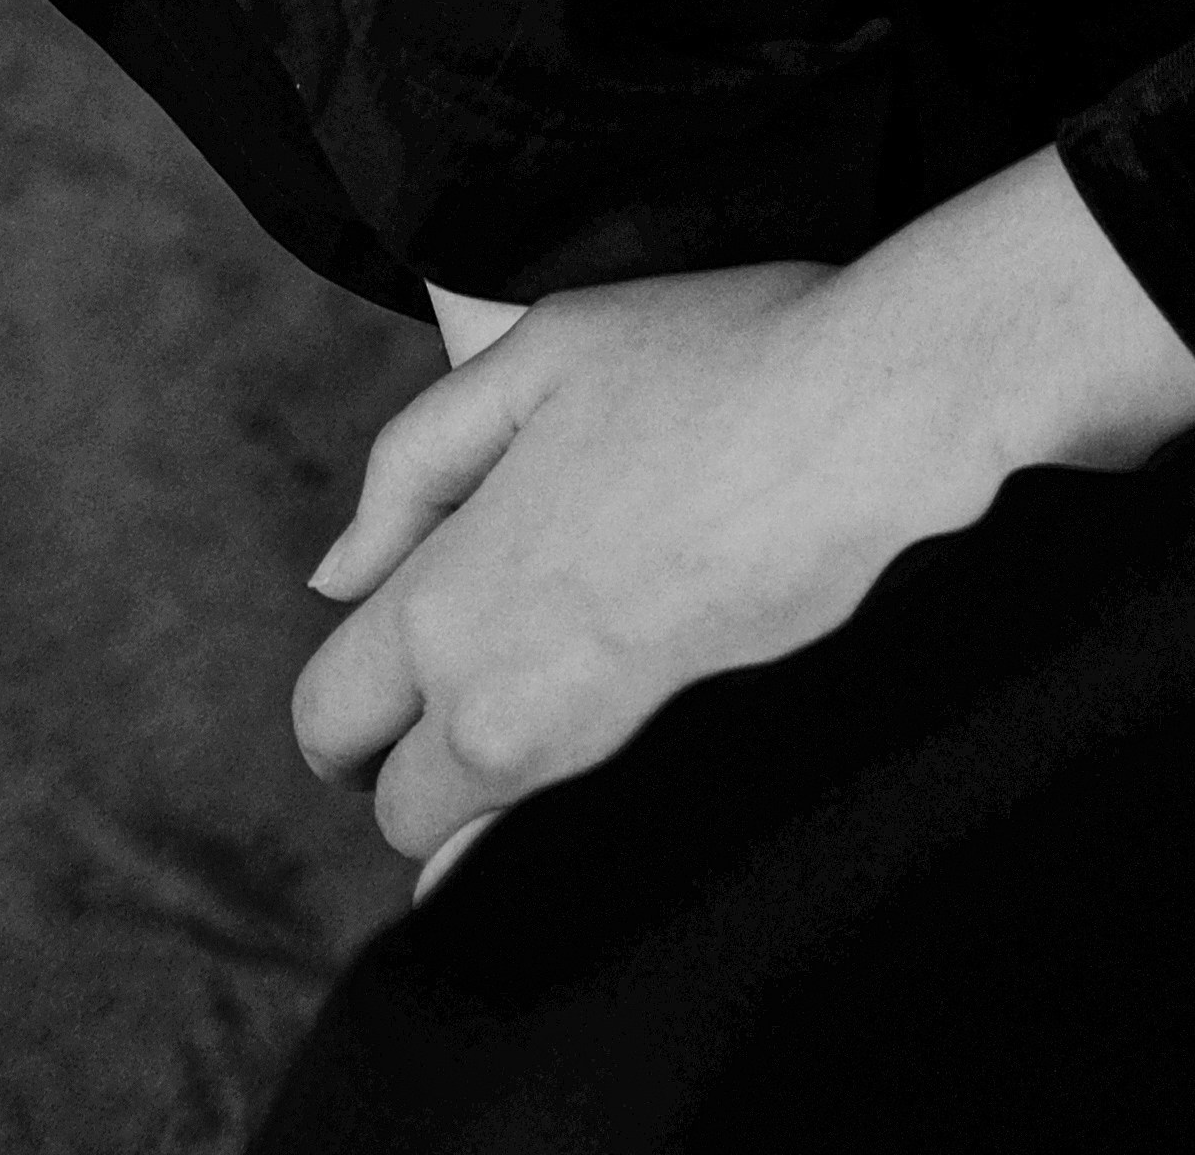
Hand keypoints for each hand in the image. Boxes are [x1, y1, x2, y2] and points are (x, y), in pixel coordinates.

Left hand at [290, 153, 1194, 871]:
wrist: (868, 418)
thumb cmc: (704, 362)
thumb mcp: (533, 355)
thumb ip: (409, 467)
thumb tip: (336, 574)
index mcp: (444, 606)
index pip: (326, 722)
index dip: (347, 693)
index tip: (391, 648)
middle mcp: (500, 708)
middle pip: (397, 813)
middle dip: (410, 756)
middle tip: (472, 656)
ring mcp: (593, 750)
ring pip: (482, 839)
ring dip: (488, 783)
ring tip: (557, 659)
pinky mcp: (676, 763)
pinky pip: (571, 832)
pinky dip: (565, 803)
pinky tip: (618, 686)